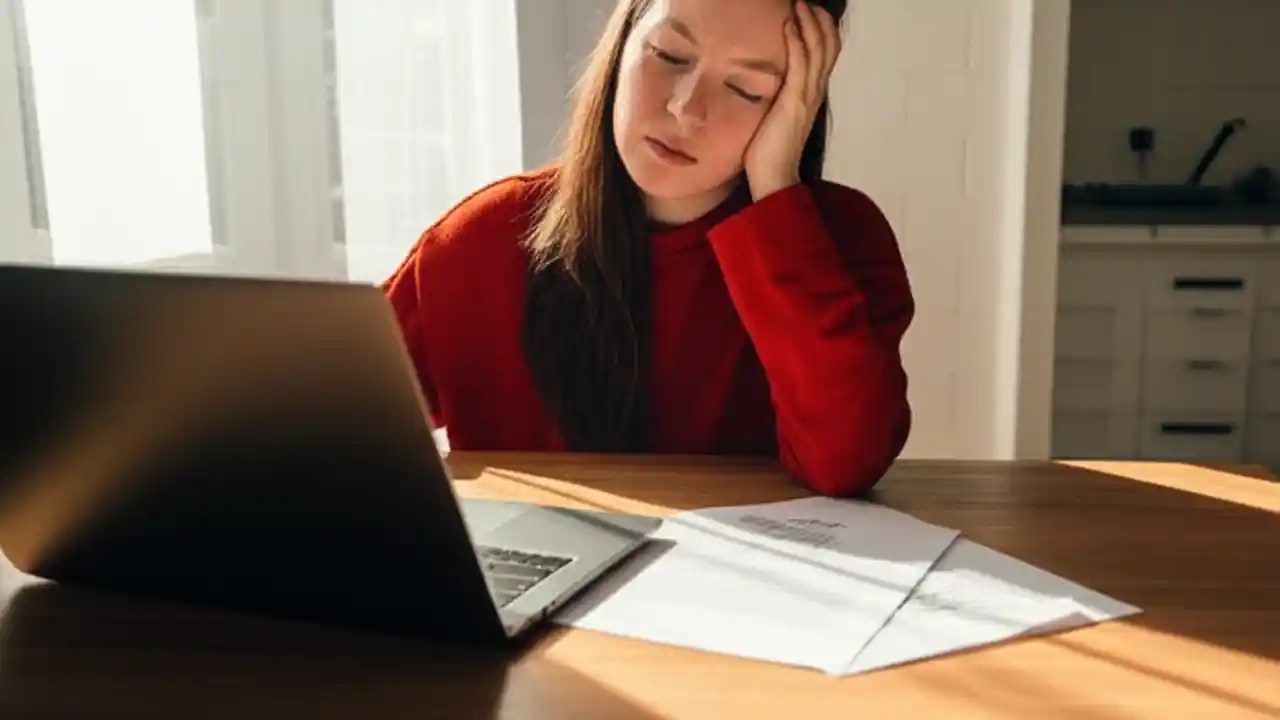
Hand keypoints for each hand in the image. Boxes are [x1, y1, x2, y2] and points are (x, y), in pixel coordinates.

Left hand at [743, 1, 841, 200]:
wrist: (774, 179)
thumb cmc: (769, 152)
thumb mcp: (777, 116)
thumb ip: (779, 98)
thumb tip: (770, 84)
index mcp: (811, 95)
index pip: (826, 54)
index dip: (822, 30)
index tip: (810, 11)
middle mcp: (814, 92)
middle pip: (829, 46)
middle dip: (820, 20)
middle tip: (807, 1)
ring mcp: (807, 97)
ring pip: (818, 51)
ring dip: (809, 23)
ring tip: (799, 4)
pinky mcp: (794, 103)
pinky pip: (800, 66)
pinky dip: (797, 43)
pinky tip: (788, 26)